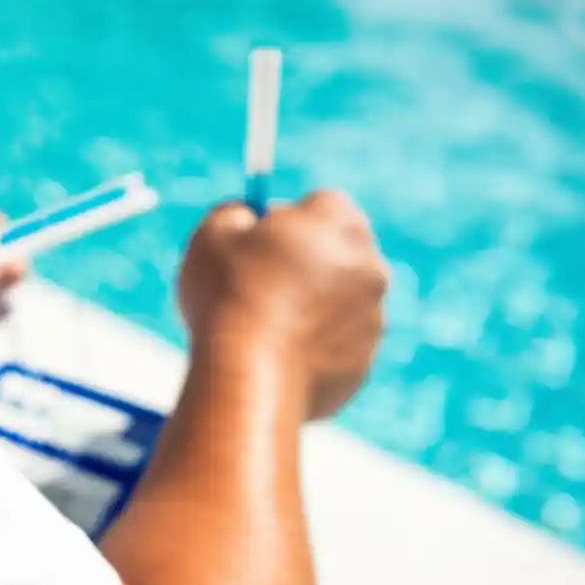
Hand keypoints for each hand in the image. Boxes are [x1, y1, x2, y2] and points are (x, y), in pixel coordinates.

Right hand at [178, 190, 387, 418]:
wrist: (249, 380)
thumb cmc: (228, 297)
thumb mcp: (213, 235)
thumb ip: (234, 212)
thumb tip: (245, 216)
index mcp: (338, 223)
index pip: (322, 204)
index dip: (287, 220)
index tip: (258, 240)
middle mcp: (368, 266)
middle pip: (339, 253)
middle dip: (307, 263)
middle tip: (261, 282)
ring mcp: (371, 320)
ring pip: (337, 304)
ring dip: (308, 307)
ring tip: (261, 327)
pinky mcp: (361, 365)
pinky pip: (333, 348)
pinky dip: (309, 350)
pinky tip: (273, 359)